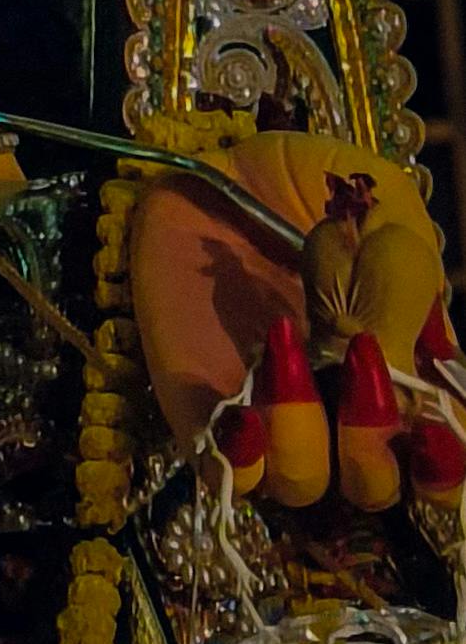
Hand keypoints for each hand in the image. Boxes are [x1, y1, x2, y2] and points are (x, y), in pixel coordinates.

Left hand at [129, 133, 457, 504]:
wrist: (231, 157)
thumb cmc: (324, 188)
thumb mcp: (384, 215)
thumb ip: (402, 292)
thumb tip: (389, 368)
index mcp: (409, 380)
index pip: (442, 464)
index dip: (446, 469)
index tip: (435, 431)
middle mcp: (344, 412)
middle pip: (374, 486)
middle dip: (375, 450)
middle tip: (360, 361)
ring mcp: (271, 412)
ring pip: (301, 482)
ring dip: (303, 435)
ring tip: (285, 340)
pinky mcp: (201, 402)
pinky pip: (220, 465)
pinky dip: (238, 457)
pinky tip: (243, 416)